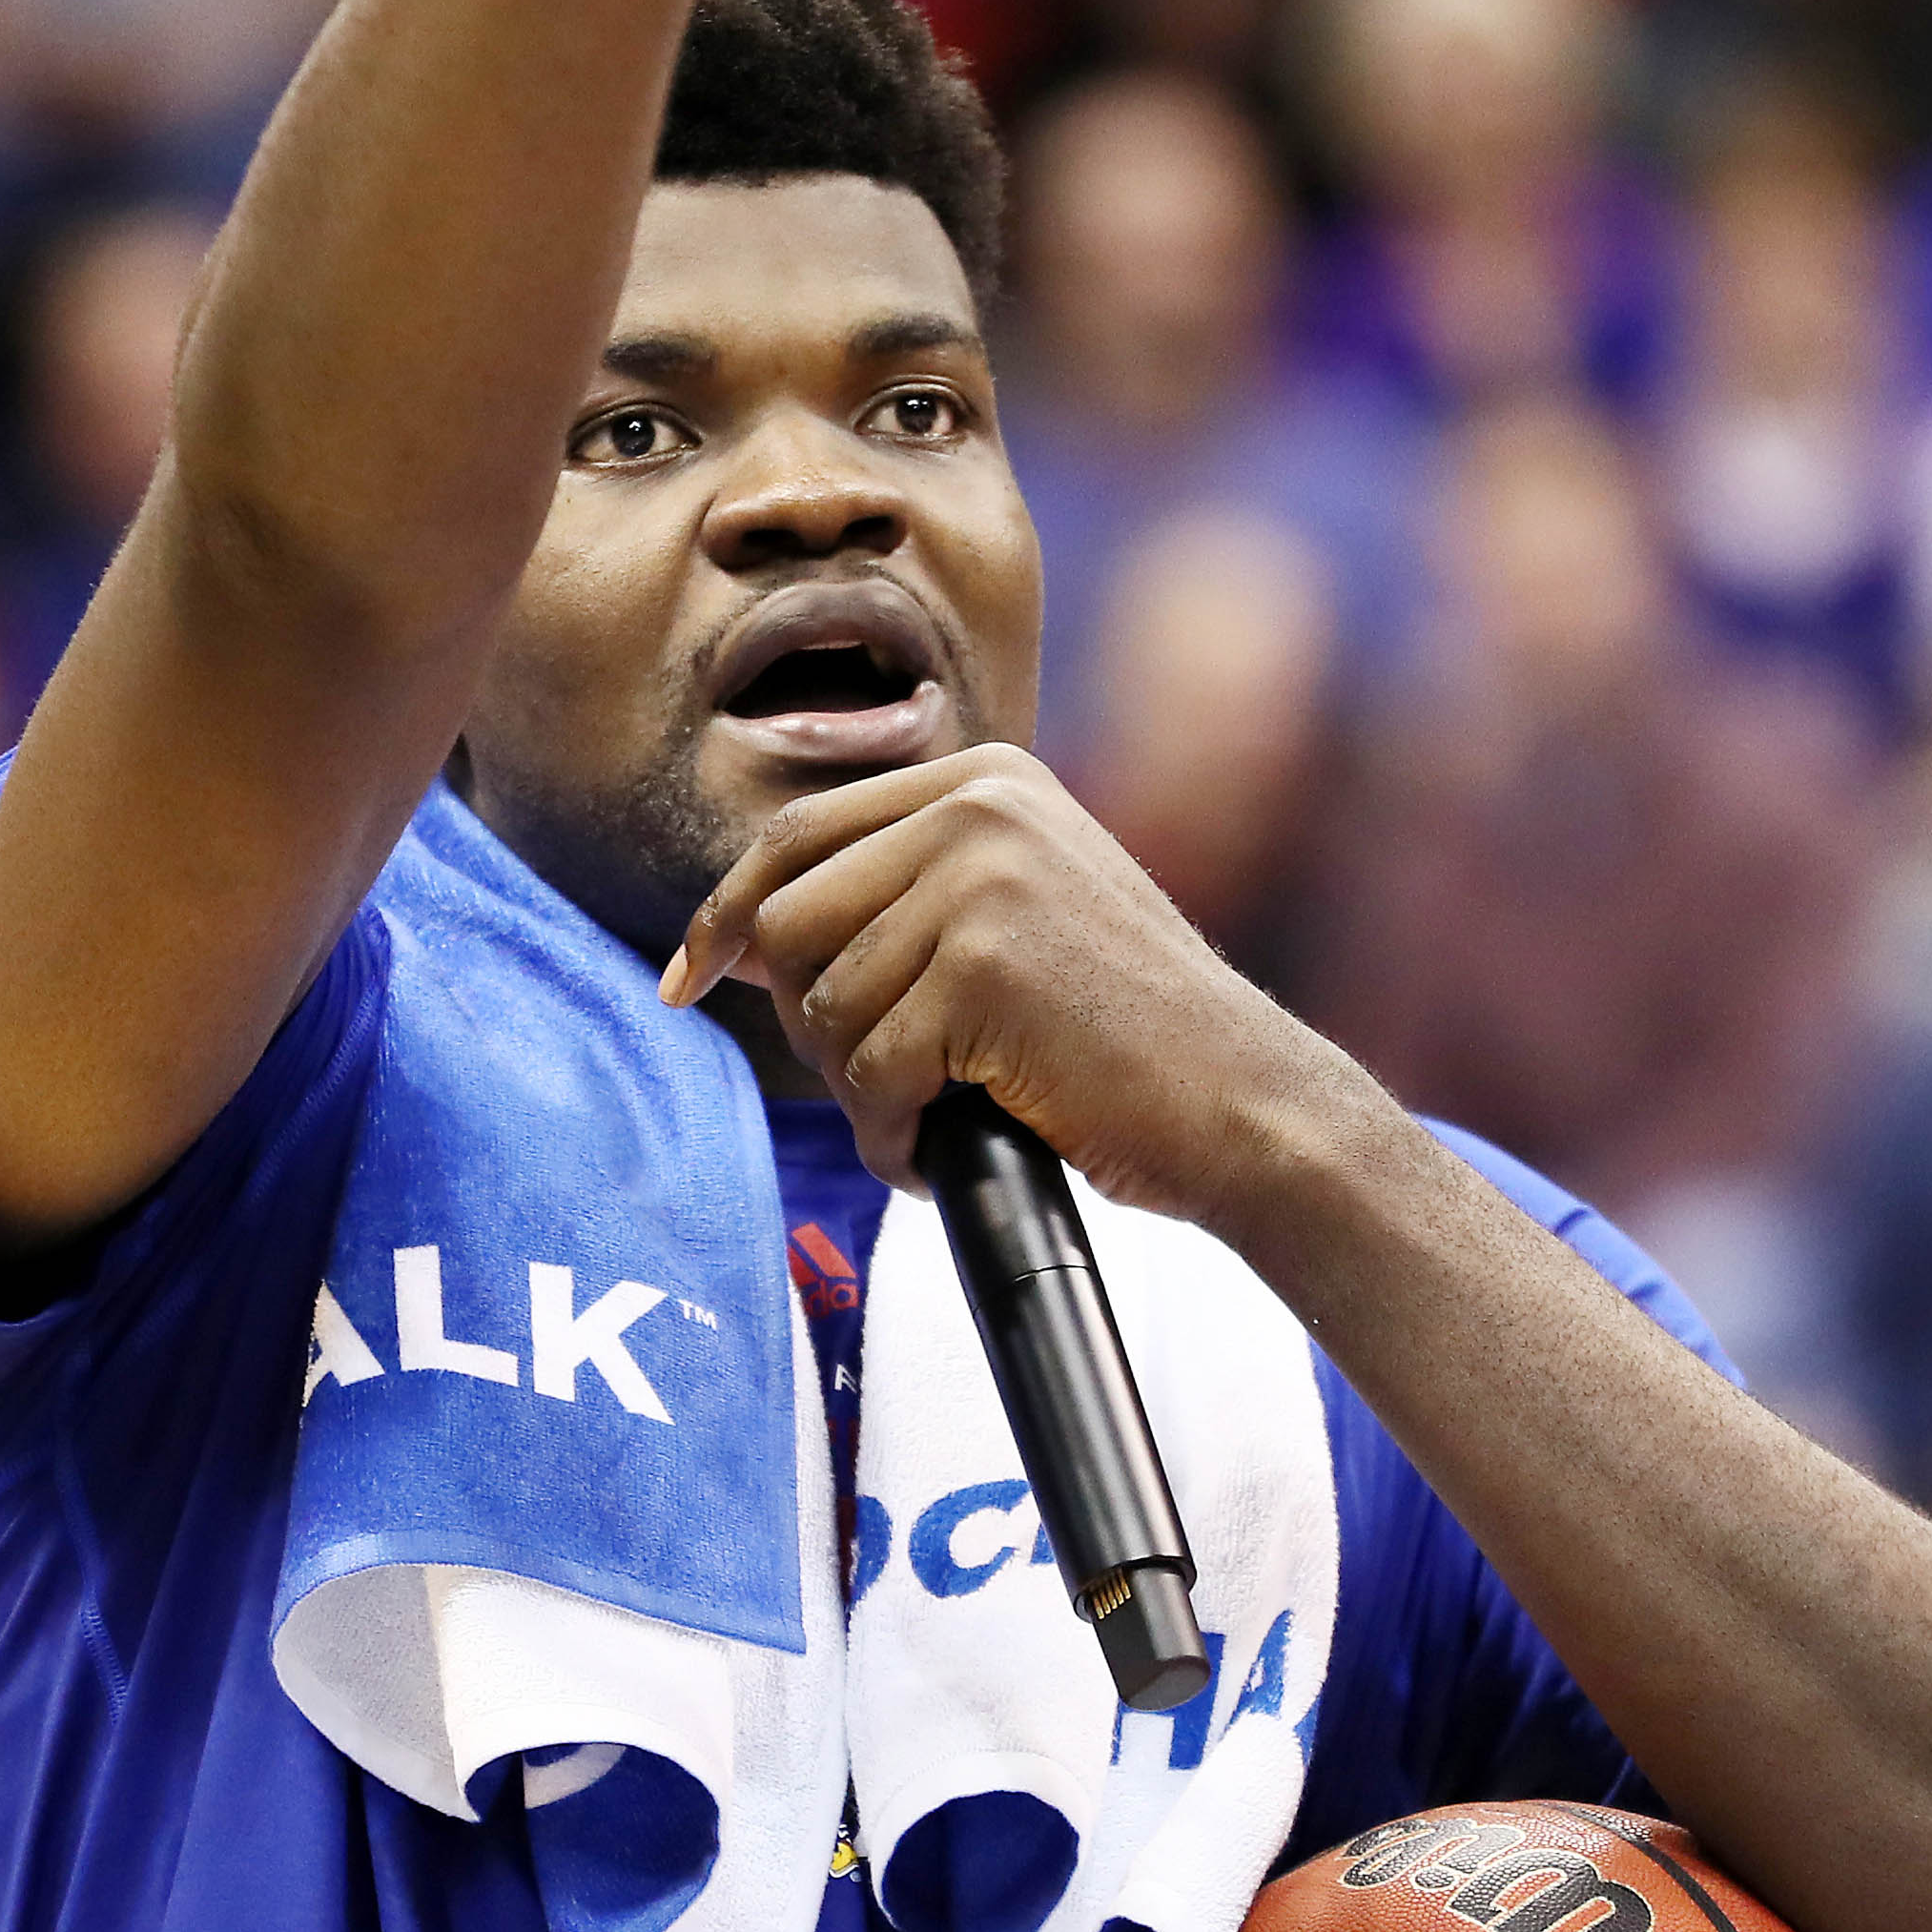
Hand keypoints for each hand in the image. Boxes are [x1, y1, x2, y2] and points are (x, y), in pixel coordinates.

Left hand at [658, 745, 1329, 1215]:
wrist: (1244, 1102)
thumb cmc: (1125, 1034)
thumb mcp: (1018, 914)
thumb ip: (897, 897)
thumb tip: (728, 940)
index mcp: (982, 781)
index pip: (794, 836)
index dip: (724, 916)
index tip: (687, 979)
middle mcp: (977, 809)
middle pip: (787, 918)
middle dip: (807, 1020)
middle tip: (879, 1080)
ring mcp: (982, 881)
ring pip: (823, 1004)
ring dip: (861, 1088)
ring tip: (932, 1115)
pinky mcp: (986, 968)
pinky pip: (872, 1072)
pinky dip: (893, 1139)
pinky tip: (942, 1150)